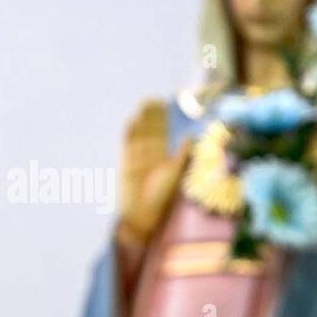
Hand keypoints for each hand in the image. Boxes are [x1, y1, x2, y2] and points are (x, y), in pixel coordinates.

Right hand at [119, 100, 188, 242]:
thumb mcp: (175, 175)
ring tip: (145, 104)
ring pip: (139, 135)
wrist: (142, 216)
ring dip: (142, 120)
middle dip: (152, 116)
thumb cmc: (161, 200)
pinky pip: (128, 146)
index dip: (162, 120)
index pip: (162, 133)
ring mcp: (137, 158)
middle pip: (150, 130)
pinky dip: (130, 134)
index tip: (165, 104)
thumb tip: (190, 137)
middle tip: (154, 99)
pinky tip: (133, 121)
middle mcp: (149, 155)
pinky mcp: (126, 164)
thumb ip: (181, 156)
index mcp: (163, 157)